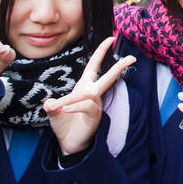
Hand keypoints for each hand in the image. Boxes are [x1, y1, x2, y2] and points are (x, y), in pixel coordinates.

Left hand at [44, 36, 135, 155]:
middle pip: (108, 78)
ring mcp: (95, 105)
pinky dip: (74, 108)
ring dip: (72, 100)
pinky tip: (63, 111)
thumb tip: (50, 103)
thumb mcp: (53, 111)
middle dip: (119, 67)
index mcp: (84, 87)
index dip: (101, 51)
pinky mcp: (93, 116)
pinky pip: (86, 107)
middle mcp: (92, 94)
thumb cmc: (64, 124)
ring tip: (60, 106)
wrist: (68, 144)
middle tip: (132, 58)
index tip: (111, 38)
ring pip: (89, 94)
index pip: (94, 65)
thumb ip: (51, 104)